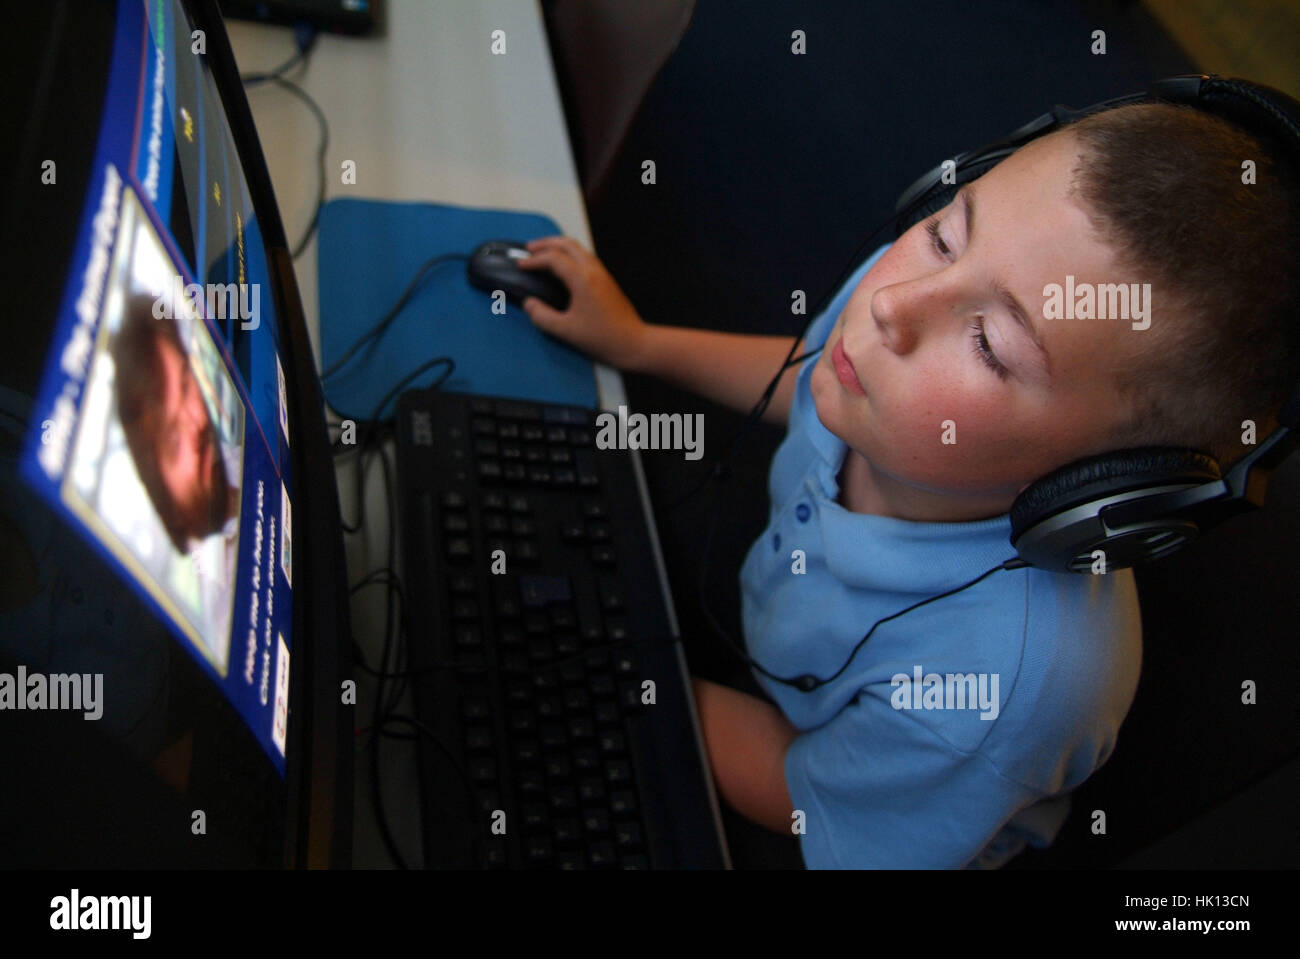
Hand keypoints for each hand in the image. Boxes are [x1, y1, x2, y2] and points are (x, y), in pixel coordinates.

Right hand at [518, 236, 650, 370]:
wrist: (633, 343)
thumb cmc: (604, 338)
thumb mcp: (566, 331)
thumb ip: (542, 316)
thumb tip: (530, 304)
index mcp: (582, 280)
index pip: (554, 259)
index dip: (534, 260)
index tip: (521, 266)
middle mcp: (594, 271)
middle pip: (567, 244)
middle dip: (545, 244)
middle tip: (529, 250)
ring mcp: (602, 274)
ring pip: (578, 248)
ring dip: (559, 246)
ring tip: (543, 253)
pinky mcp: (607, 280)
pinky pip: (585, 257)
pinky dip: (570, 255)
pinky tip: (563, 266)